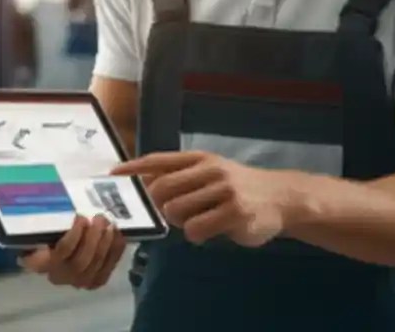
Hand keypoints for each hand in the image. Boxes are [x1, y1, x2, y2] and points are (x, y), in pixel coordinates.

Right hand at [19, 214, 125, 289]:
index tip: (80, 217)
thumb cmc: (50, 230)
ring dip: (105, 243)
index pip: (56, 254)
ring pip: (94, 266)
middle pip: (79, 262)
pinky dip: (115, 250)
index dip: (73, 237)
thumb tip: (59, 198)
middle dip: (93, 239)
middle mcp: (58, 276)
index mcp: (39, 262)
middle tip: (99, 218)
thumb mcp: (46, 223)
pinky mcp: (95, 281)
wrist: (61, 247)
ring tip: (108, 223)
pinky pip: (108, 268)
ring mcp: (77, 281)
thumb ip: (51, 218)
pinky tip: (116, 234)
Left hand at [113, 151, 292, 246]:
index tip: (113, 175)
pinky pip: (195, 230)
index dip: (133, 168)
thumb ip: (182, 177)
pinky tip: (211, 231)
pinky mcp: (233, 213)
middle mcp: (210, 170)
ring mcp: (223, 191)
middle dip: (158, 207)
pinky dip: (196, 235)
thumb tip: (145, 186)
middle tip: (170, 214)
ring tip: (198, 220)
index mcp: (200, 158)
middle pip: (161, 190)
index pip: (158, 160)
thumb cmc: (238, 187)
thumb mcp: (211, 172)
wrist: (282, 198)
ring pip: (175, 212)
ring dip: (179, 223)